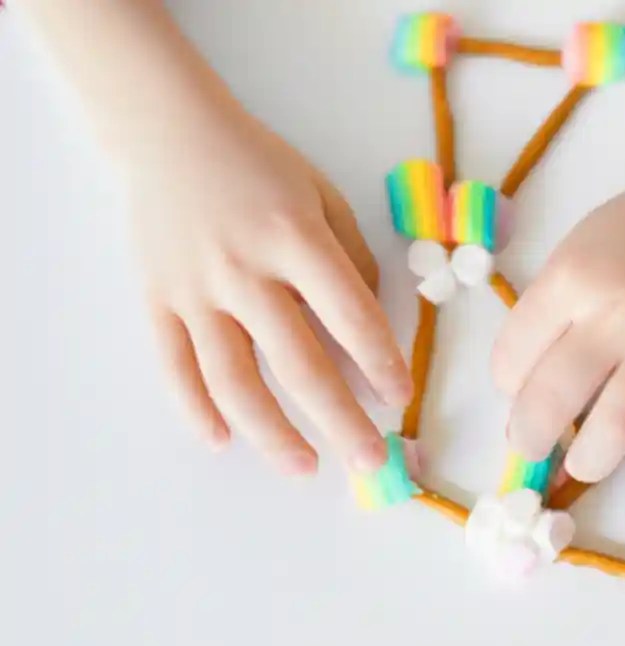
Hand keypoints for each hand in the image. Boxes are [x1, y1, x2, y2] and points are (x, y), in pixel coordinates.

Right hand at [132, 106, 411, 475]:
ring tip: (305, 467)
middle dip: (340, 420)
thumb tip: (372, 331)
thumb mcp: (323, 198)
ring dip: (272, 433)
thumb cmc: (260, 167)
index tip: (402, 399)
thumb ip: (351, 262)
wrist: (168, 134)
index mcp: (295, 238)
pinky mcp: (156, 301)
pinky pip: (175, 367)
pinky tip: (223, 441)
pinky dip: (196, 409)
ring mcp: (194, 290)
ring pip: (234, 380)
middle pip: (299, 364)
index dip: (381, 363)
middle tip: (370, 460)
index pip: (349, 315)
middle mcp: (244, 270)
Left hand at [492, 159, 624, 481]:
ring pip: (615, 428)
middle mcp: (617, 312)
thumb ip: (556, 305)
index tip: (518, 394)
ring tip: (584, 463)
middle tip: (533, 444)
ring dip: (590, 460)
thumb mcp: (583, 245)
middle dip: (531, 435)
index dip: (508, 385)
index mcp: (573, 277)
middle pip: (552, 399)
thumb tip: (529, 379)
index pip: (514, 355)